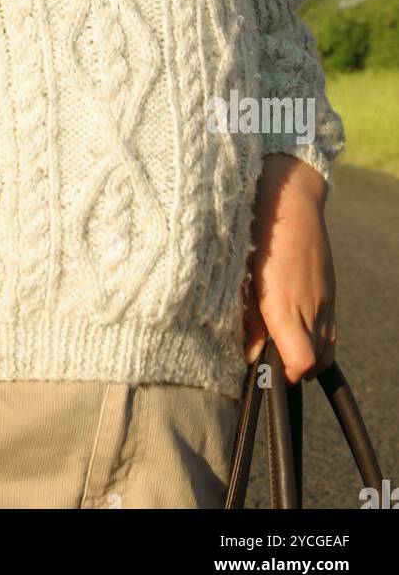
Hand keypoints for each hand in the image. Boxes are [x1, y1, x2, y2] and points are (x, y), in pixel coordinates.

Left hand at [242, 154, 336, 385]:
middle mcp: (311, 307)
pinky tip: (298, 328)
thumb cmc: (255, 234)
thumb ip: (249, 321)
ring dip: (308, 355)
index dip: (286, 375)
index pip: (302, 363)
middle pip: (316, 362)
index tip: (266, 371)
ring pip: (327, 348)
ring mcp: (325, 300)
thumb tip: (253, 355)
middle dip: (294, 368)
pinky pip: (331, 329)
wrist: (288, 199)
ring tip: (284, 347)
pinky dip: (318, 338)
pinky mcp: (331, 291)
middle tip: (271, 360)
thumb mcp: (243, 278)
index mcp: (284, 306)